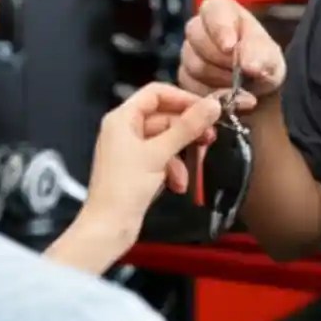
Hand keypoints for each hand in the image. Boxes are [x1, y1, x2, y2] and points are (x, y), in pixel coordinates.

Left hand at [82, 83, 248, 238]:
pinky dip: (173, 169)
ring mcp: (130, 150)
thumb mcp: (159, 154)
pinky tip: (178, 184)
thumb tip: (212, 105)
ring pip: (166, 140)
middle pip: (164, 117)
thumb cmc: (125, 187)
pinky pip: (162, 159)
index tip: (206, 109)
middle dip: (187, 130)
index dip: (183, 98)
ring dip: (182, 154)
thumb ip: (187, 127)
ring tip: (195, 166)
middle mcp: (124, 130)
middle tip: (209, 138)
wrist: (108, 228)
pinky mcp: (137, 169)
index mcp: (122, 118)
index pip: (156, 93)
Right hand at [179, 0, 285, 97]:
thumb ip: (261, 56)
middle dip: (222, 59)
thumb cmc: (263, 62)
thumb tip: (250, 66)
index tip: (230, 48)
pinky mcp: (184, 77)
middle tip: (242, 72)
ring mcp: (188, 53)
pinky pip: (191, 86)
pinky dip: (211, 93)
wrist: (256, 88)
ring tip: (238, 83)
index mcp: (222, 11)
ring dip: (220, 78)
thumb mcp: (270, 56)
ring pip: (194, 65)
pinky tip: (226, 92)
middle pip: (198, 38)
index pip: (213, 10)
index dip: (220, 29)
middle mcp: (200, 28)